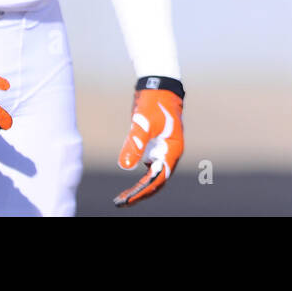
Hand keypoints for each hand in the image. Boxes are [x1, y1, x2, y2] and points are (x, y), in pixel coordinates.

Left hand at [113, 78, 184, 206]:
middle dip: (139, 194)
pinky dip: (140, 179)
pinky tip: (130, 184)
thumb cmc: (153, 103)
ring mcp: (164, 151)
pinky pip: (150, 169)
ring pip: (153, 177)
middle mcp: (170, 154)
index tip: (127, 199)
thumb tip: (126, 166)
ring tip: (122, 198)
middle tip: (120, 203)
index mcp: (172, 151)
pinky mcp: (157, 147)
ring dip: (139, 189)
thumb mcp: (143, 122)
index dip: (142, 191)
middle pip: (157, 181)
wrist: (159, 87)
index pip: (158, 178)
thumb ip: (135, 143)